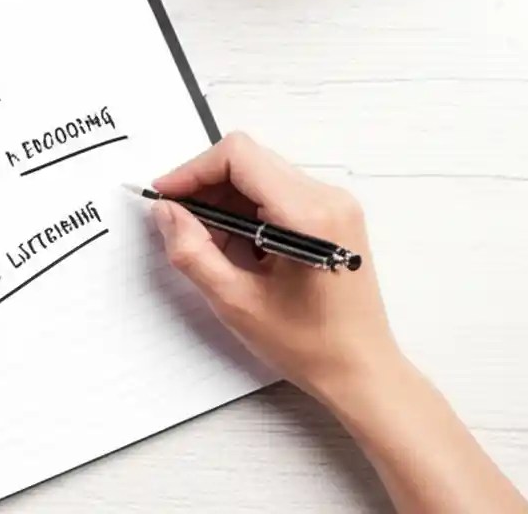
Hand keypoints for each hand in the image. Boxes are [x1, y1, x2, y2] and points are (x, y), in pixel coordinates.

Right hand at [150, 132, 398, 399]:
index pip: (239, 156)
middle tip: (181, 223)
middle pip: (248, 160)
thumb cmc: (310, 345)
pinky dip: (246, 210)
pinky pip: (276, 192)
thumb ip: (193, 251)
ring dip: (224, 199)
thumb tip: (166, 212)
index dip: (193, 170)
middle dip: (205, 185)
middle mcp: (327, 198)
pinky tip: (238, 247)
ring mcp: (334, 205)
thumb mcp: (236, 301)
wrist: (361, 370)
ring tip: (212, 244)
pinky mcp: (332, 215)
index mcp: (308, 214)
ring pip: (260, 174)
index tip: (166, 197)